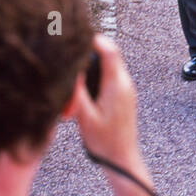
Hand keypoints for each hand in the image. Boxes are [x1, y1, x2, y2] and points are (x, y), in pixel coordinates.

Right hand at [71, 36, 140, 170]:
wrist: (122, 160)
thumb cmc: (105, 143)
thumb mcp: (85, 117)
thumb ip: (77, 92)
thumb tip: (69, 71)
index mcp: (117, 85)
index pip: (109, 50)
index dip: (94, 39)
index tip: (77, 35)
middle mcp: (125, 83)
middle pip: (108, 54)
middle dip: (89, 52)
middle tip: (69, 54)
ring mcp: (126, 89)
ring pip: (108, 66)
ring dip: (92, 66)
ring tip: (73, 74)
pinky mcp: (123, 96)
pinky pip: (109, 77)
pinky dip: (96, 77)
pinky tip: (82, 90)